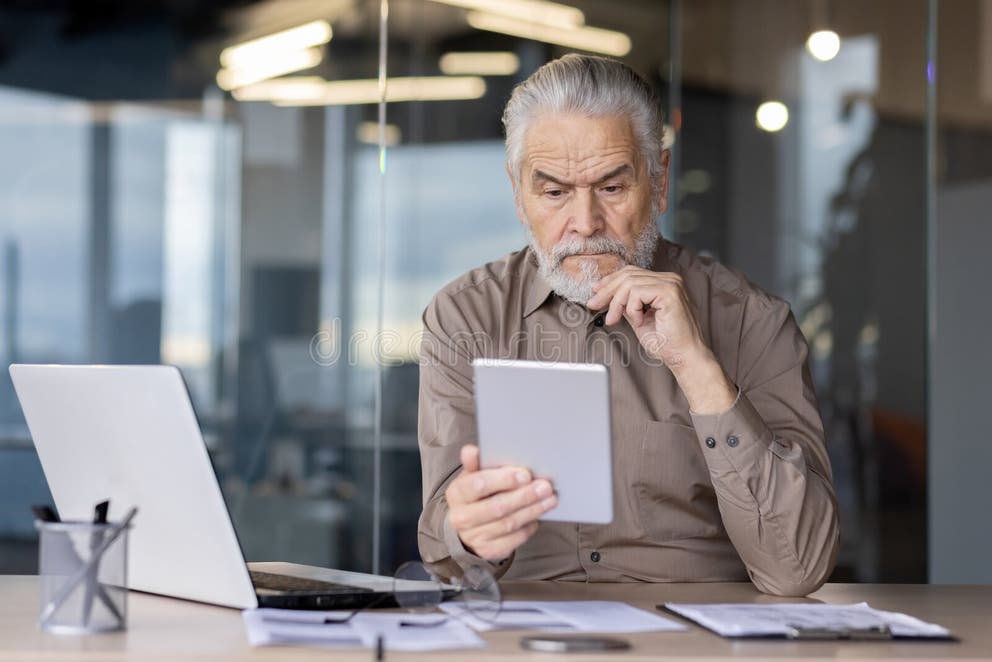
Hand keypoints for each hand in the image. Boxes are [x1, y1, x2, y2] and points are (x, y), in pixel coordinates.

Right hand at [445, 444, 557, 560]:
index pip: (478, 485)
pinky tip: (538, 516)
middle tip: (545, 486)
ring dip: (532, 510)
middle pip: (497, 507)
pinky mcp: (487, 550)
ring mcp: (474, 536)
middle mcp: (461, 517)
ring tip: (550, 499)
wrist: (467, 525)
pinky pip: (513, 540)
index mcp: (457, 493)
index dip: (503, 480)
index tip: (525, 474)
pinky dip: (528, 527)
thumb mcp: (473, 475)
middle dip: (524, 496)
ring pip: (508, 524)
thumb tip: (471, 451)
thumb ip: (475, 463)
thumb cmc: (476, 494)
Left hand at [586, 266, 736, 413]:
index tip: (595, 293)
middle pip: (628, 274)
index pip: (631, 273)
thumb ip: (627, 304)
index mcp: (663, 282)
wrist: (684, 357)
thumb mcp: (639, 318)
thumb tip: (607, 296)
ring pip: (629, 283)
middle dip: (607, 291)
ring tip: (614, 319)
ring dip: (616, 303)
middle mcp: (669, 279)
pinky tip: (638, 322)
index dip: (610, 281)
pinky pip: (637, 293)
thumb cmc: (667, 343)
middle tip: (593, 305)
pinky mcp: (670, 292)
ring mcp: (671, 283)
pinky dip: (631, 309)